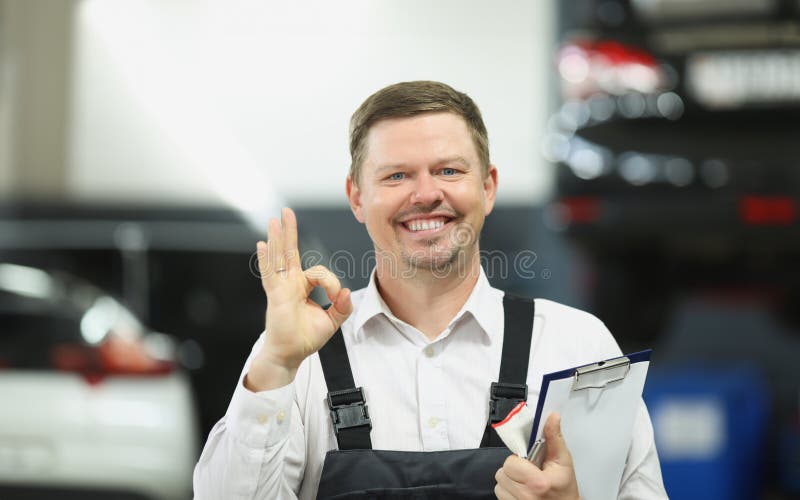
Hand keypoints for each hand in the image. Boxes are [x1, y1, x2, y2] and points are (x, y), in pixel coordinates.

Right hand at [245, 207, 352, 390]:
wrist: (290, 355)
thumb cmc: (305, 339)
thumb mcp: (331, 321)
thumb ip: (342, 307)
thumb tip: (347, 292)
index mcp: (302, 287)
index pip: (320, 272)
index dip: (332, 283)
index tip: (338, 298)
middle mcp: (290, 284)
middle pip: (289, 252)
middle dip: (289, 231)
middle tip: (286, 212)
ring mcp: (281, 288)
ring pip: (279, 258)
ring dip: (277, 238)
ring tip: (274, 220)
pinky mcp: (276, 296)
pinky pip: (270, 275)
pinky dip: (266, 260)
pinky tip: (262, 245)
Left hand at [494, 413, 579, 499]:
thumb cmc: (564, 489)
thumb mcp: (563, 462)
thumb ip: (554, 438)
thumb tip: (552, 417)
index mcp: (537, 482)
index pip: (510, 463)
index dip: (519, 461)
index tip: (530, 464)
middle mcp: (524, 496)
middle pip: (502, 473)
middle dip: (514, 471)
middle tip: (529, 474)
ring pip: (499, 484)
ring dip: (509, 482)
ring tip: (525, 484)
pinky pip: (500, 495)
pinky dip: (508, 492)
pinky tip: (521, 492)